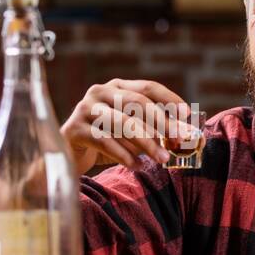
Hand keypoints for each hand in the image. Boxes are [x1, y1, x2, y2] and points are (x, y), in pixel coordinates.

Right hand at [61, 78, 197, 174]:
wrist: (66, 156)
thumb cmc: (104, 143)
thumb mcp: (130, 134)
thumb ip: (152, 131)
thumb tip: (186, 136)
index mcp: (116, 87)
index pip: (147, 87)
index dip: (169, 100)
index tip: (188, 115)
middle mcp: (99, 92)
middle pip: (136, 103)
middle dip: (161, 122)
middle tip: (180, 140)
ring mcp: (85, 109)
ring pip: (122, 123)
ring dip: (146, 143)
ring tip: (162, 159)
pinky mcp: (74, 129)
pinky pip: (104, 142)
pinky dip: (124, 155)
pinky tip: (137, 166)